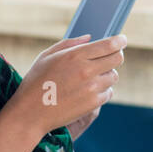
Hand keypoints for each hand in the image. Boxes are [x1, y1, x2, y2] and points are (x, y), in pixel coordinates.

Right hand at [11, 33, 125, 136]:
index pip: (109, 44)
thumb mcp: (46, 56)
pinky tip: (89, 90)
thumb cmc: (35, 82)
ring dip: (107, 74)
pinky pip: (108, 92)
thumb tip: (89, 37)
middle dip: (116, 55)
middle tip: (111, 56)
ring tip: (92, 76)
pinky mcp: (93, 104)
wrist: (30, 113)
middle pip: (117, 59)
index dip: (120, 41)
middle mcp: (86, 70)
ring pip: (114, 76)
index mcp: (75, 55)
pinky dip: (103, 90)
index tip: (122, 40)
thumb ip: (69, 43)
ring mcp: (91, 88)